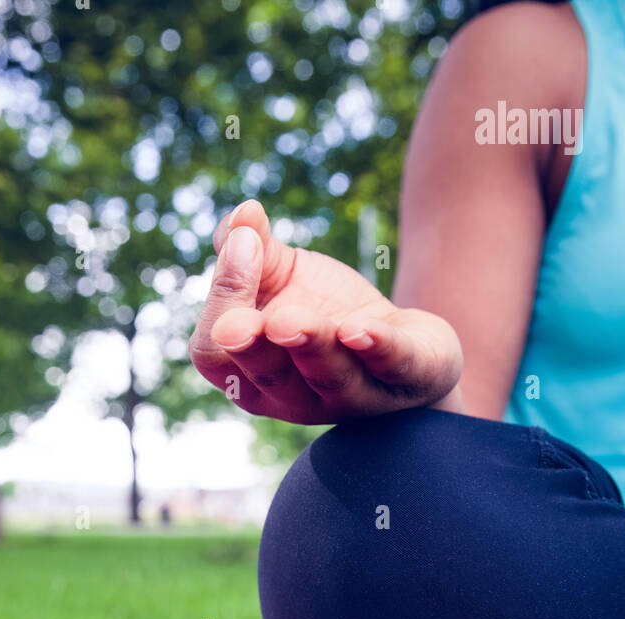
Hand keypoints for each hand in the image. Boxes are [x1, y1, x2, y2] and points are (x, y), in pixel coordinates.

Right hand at [188, 199, 462, 424]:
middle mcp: (296, 398)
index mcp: (251, 376)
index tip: (243, 242)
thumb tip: (243, 214)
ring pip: (328, 377)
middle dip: (254, 347)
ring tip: (295, 322)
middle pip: (266, 377)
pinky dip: (377, 347)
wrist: (401, 337)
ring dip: (310, 346)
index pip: (215, 354)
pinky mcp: (408, 379)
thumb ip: (254, 247)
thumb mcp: (285, 275)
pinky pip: (392, 366)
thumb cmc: (327, 311)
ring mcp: (352, 396)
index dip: (223, 301)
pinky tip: (359, 328)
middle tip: (241, 324)